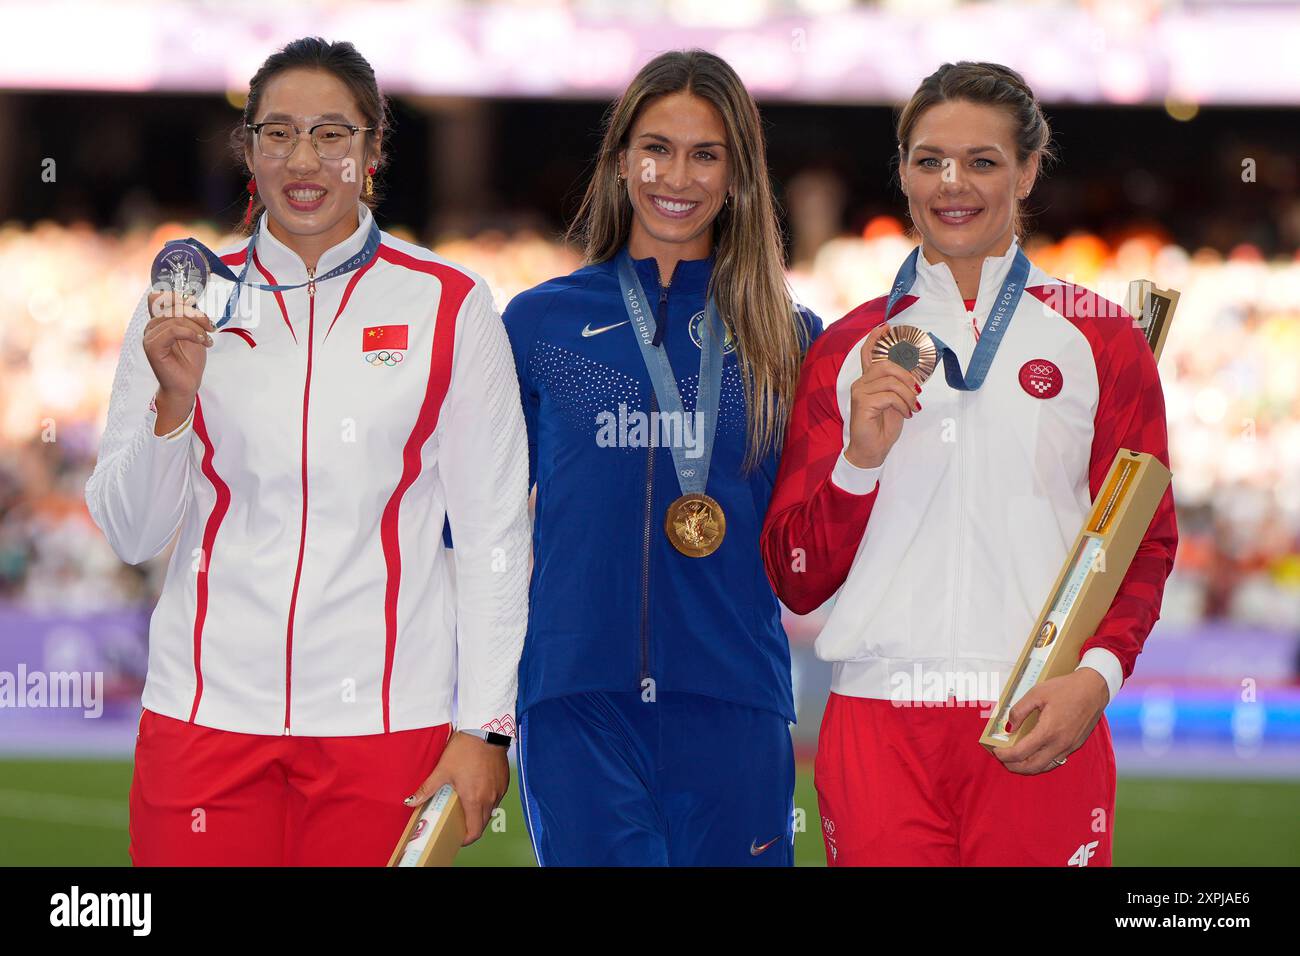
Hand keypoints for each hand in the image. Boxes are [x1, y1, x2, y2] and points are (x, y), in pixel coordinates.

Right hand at [144, 290, 213, 430]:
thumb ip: (189, 316)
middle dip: (195, 313)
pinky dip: (191, 333)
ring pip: (175, 318)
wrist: (186, 385)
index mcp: (159, 321)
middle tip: (211, 327)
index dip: (177, 296)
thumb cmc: (189, 361)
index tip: (197, 307)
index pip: (158, 297)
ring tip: (207, 339)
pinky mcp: (152, 347)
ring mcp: (149, 336)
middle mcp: (151, 327)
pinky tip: (202, 342)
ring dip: (197, 326)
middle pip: (171, 305)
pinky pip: (172, 330)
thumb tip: (190, 298)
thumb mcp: (194, 333)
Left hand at [405, 732, 509, 845]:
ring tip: (467, 803)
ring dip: (480, 812)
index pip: (475, 831)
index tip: (458, 837)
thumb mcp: (442, 770)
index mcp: (475, 800)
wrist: (485, 730)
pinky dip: (488, 798)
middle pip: (483, 823)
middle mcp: (490, 798)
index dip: (467, 839)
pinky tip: (478, 787)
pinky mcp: (504, 781)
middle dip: (472, 827)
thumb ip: (427, 789)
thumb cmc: (465, 749)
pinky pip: (497, 797)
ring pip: (491, 810)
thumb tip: (411, 801)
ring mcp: (499, 790)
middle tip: (459, 822)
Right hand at [844, 323, 921, 468]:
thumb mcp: (895, 402)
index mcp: (868, 381)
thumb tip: (914, 377)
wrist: (872, 450)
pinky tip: (905, 414)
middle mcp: (861, 383)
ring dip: (908, 395)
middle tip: (916, 392)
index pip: (868, 354)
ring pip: (891, 381)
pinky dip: (903, 405)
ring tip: (911, 408)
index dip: (876, 339)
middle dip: (907, 377)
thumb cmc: (882, 427)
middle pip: (886, 366)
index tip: (886, 328)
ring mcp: (860, 392)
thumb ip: (899, 387)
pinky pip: (890, 396)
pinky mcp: (863, 402)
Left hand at [993, 669, 1109, 774]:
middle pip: (1032, 766)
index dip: (1004, 755)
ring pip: (1045, 767)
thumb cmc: (1065, 689)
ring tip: (1015, 760)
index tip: (995, 750)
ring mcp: (1069, 747)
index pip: (1021, 753)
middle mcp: (1059, 744)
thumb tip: (1008, 727)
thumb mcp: (1036, 693)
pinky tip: (1034, 755)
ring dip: (1028, 767)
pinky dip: (1041, 762)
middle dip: (1013, 766)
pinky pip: (1055, 761)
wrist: (1094, 689)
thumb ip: (1019, 711)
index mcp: (1048, 731)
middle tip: (1002, 758)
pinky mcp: (1075, 746)